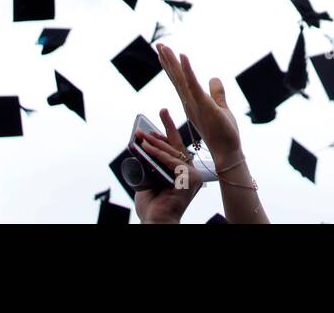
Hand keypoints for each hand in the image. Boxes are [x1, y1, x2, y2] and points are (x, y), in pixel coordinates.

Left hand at [133, 108, 202, 224]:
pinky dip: (157, 153)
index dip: (167, 133)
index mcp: (183, 173)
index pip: (176, 149)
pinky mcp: (189, 179)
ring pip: (172, 152)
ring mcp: (191, 176)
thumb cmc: (152, 207)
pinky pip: (170, 161)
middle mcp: (191, 173)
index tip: (160, 119)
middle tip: (162, 110)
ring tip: (141, 134)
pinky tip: (146, 146)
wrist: (157, 222)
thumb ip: (150, 168)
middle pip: (177, 146)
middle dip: (167, 127)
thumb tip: (141, 151)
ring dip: (154, 141)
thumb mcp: (150, 181)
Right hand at [156, 44, 240, 157]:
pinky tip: (183, 56)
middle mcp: (189, 103)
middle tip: (158, 44)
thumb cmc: (224, 133)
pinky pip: (193, 85)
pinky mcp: (204, 105)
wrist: (227, 152)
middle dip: (167, 61)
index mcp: (192, 102)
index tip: (163, 52)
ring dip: (172, 62)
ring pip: (180, 79)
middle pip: (176, 78)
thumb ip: (216, 93)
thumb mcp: (220, 108)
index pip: (180, 81)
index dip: (171, 66)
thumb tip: (214, 78)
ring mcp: (195, 104)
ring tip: (163, 47)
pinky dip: (188, 70)